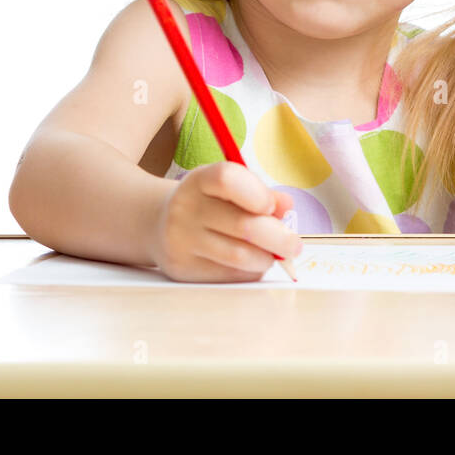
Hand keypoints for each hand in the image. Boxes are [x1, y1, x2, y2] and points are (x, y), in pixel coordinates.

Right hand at [149, 161, 303, 282]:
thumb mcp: (230, 188)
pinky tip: (249, 263)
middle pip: (243, 225)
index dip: (259, 194)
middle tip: (295, 245)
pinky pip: (231, 275)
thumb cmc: (209, 203)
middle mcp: (185, 208)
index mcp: (199, 180)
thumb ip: (261, 194)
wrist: (159, 224)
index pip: (228, 179)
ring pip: (240, 256)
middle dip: (279, 238)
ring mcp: (181, 241)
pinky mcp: (183, 270)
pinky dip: (250, 271)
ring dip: (266, 258)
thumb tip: (287, 206)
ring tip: (272, 254)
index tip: (272, 207)